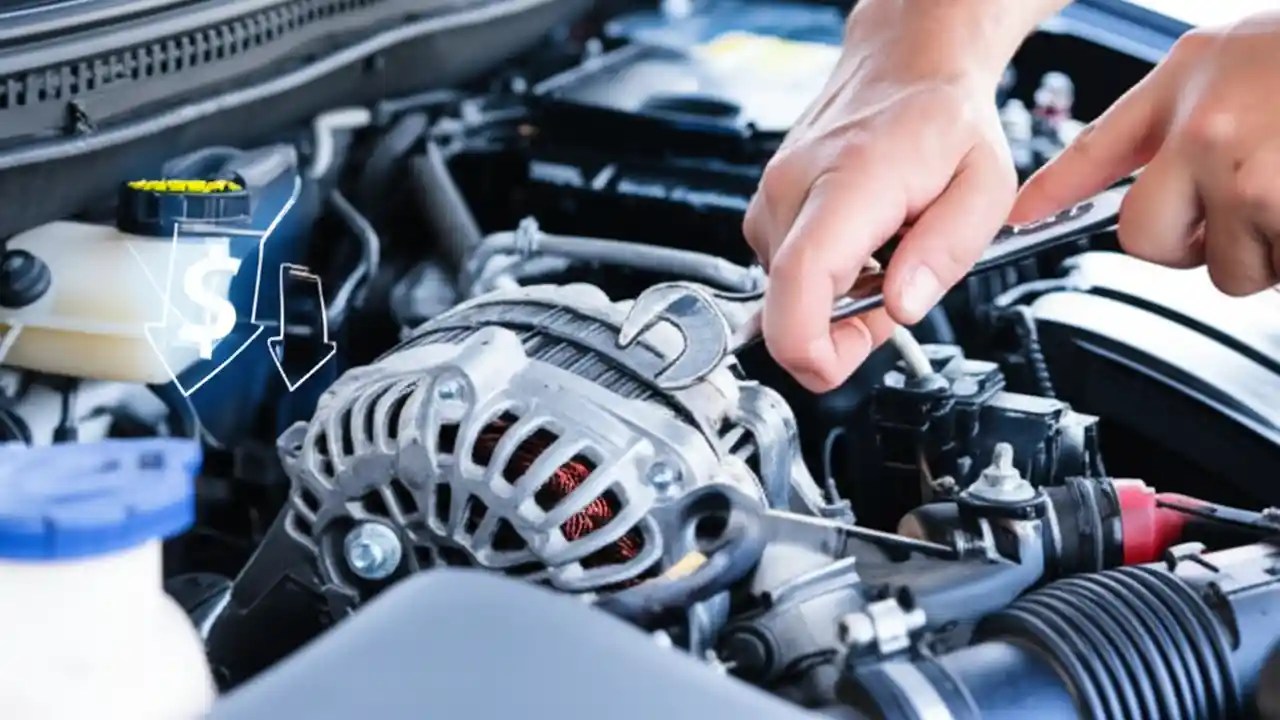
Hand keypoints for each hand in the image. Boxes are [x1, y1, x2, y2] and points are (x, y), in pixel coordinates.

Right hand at [744, 1, 1026, 392]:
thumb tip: (902, 307)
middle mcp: (791, 190)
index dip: (809, 349)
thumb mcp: (985, 187)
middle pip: (789, 306)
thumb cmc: (943, 120)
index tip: (836, 368)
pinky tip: (860, 246)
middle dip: (844, 329)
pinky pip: (785, 272)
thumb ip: (946, 252)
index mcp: (847, 183)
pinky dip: (824, 279)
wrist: (906, 67)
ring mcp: (770, 198)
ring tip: (886, 256)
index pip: (798, 284)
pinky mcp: (765, 208)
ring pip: (786, 296)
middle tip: (900, 288)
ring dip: (837, 302)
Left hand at [1012, 13, 1279, 295]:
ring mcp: (1259, 182)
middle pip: (1151, 241)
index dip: (1050, 193)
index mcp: (1189, 84)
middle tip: (1248, 202)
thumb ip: (1170, 115)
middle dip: (1195, 239)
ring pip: (1234, 268)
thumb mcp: (1234, 53)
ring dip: (1270, 246)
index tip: (1017, 217)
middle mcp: (1209, 133)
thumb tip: (1100, 178)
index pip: (1092, 151)